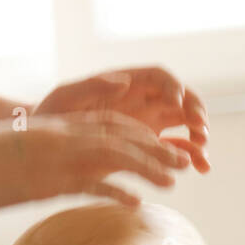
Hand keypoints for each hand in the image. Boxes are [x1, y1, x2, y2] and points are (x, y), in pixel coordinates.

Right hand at [0, 111, 192, 211]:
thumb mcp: (11, 146)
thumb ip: (34, 150)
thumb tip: (43, 163)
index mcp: (53, 126)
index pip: (105, 122)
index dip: (136, 131)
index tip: (158, 140)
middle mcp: (60, 137)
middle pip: (120, 136)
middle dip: (155, 146)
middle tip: (183, 157)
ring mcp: (55, 158)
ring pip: (115, 156)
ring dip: (148, 166)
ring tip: (174, 179)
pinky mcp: (47, 181)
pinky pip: (91, 185)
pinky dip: (117, 192)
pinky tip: (136, 203)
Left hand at [32, 67, 209, 173]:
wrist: (42, 143)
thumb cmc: (51, 114)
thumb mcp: (65, 96)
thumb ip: (92, 86)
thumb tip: (125, 80)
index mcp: (126, 82)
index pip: (159, 77)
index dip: (174, 87)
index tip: (177, 104)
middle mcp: (141, 100)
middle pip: (180, 98)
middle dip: (195, 110)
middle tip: (200, 129)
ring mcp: (147, 123)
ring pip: (184, 124)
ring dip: (198, 135)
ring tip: (202, 154)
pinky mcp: (146, 147)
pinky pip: (176, 149)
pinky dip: (191, 156)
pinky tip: (198, 167)